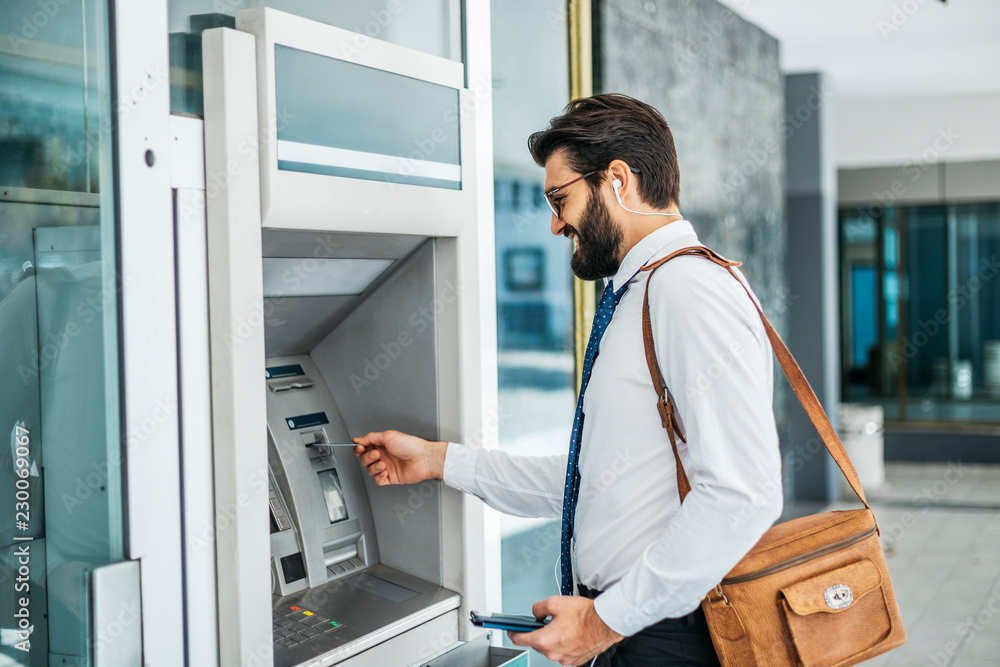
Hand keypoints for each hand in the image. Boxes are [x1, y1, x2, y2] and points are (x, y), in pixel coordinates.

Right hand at [353, 430, 447, 485]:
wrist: (423, 459)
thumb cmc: (410, 446)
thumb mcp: (388, 436)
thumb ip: (370, 437)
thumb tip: (357, 439)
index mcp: (381, 445)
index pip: (363, 448)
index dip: (359, 448)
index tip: (360, 448)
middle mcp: (383, 455)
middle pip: (364, 459)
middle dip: (367, 457)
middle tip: (377, 454)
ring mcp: (386, 467)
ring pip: (369, 470)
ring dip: (373, 467)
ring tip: (383, 464)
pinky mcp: (390, 478)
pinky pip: (378, 481)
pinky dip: (379, 477)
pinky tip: (386, 471)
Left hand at [507, 596, 623, 665]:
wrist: (606, 624)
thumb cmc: (585, 615)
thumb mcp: (555, 602)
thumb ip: (538, 608)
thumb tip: (535, 614)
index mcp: (545, 640)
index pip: (519, 639)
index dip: (512, 632)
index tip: (510, 629)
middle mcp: (553, 653)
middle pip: (536, 644)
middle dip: (537, 632)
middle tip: (545, 621)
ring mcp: (564, 659)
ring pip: (549, 649)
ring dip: (551, 638)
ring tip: (562, 625)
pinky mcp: (574, 661)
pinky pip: (562, 653)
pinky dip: (562, 644)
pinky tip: (570, 633)